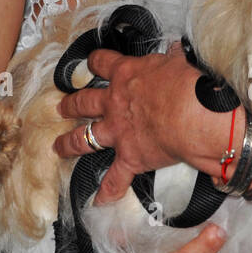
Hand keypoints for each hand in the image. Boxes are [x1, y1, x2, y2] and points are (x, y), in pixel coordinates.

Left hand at [54, 43, 212, 203]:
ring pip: (84, 138)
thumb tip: (177, 51)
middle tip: (61, 107)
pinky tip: (99, 201)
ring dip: (69, 143)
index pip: (103, 63)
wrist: (192, 114)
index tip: (91, 63)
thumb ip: (172, 59)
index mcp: (126, 75)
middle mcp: (115, 103)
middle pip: (84, 102)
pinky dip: (107, 191)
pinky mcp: (130, 157)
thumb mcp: (177, 61)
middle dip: (71, 105)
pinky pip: (115, 178)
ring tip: (59, 147)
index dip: (95, 62)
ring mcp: (118, 132)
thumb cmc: (188, 84)